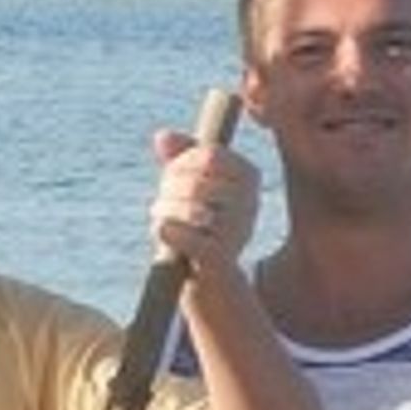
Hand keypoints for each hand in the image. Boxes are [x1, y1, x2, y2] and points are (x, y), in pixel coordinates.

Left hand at [148, 122, 261, 271]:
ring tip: (159, 216)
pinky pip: (188, 237)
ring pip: (191, 208)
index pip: (209, 155)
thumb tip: (162, 136)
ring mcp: (239, 231)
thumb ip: (179, 154)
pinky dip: (168, 232)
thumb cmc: (197, 218)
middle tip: (160, 202)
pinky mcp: (222, 257)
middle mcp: (251, 202)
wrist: (208, 273)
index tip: (172, 175)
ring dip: (164, 210)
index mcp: (249, 176)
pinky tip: (162, 231)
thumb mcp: (189, 181)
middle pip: (197, 182)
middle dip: (169, 189)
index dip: (182, 162)